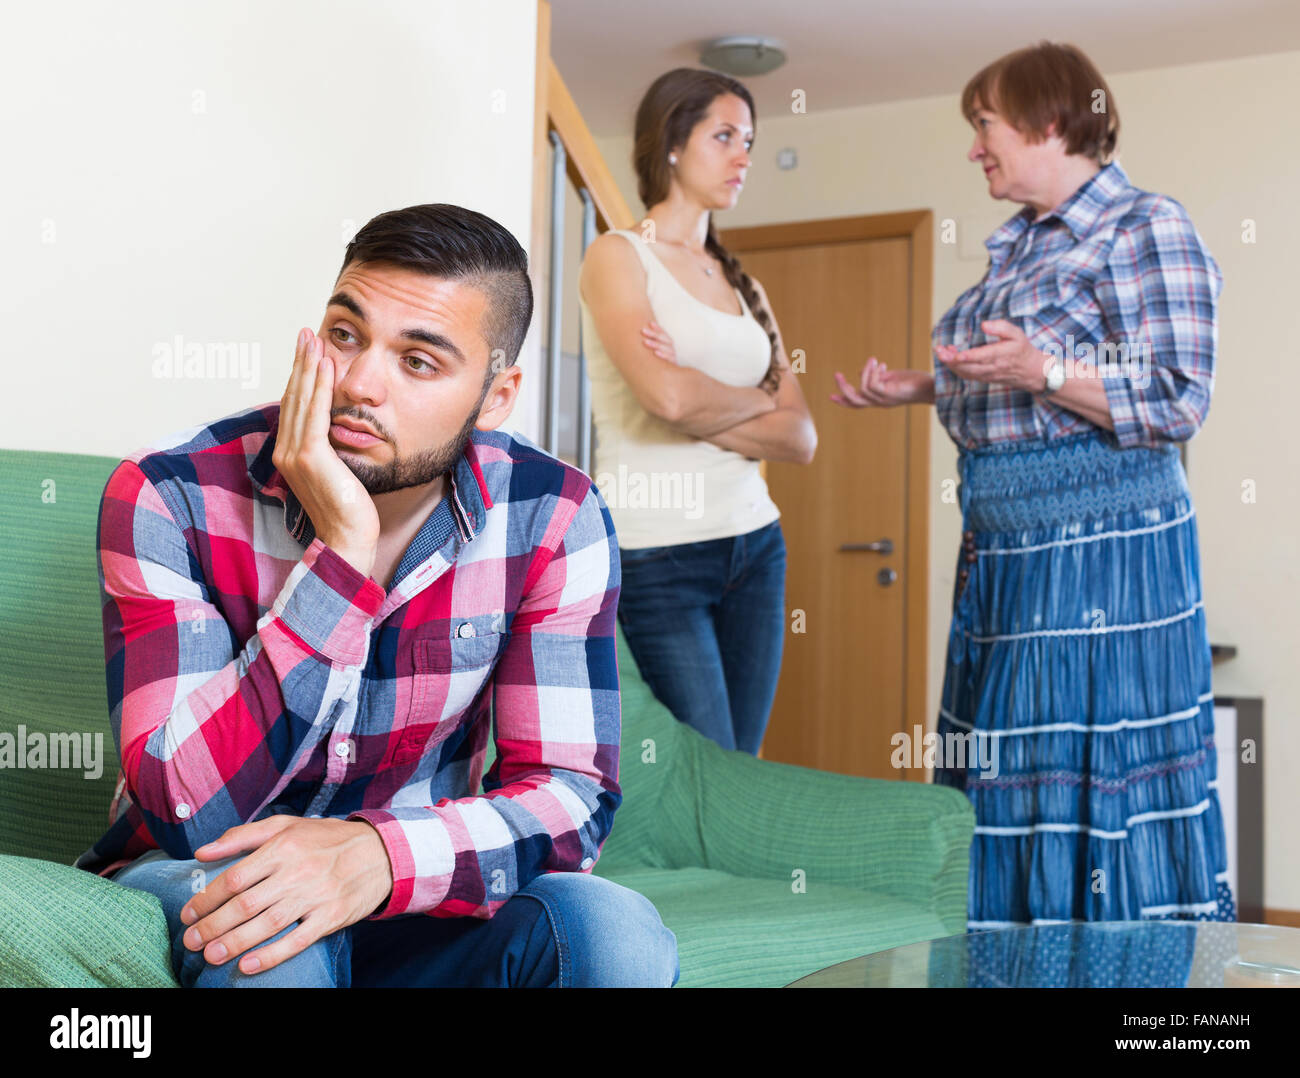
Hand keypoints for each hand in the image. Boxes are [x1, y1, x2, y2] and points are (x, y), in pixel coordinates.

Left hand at [180, 815, 393, 975]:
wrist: (380, 852)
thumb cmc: (327, 838)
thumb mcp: (286, 825)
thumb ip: (242, 836)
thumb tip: (202, 852)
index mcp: (283, 847)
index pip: (235, 877)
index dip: (207, 898)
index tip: (188, 913)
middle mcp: (297, 871)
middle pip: (245, 905)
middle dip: (212, 926)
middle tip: (190, 940)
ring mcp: (316, 896)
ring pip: (267, 925)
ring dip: (234, 943)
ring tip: (210, 956)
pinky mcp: (332, 916)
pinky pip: (298, 940)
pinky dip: (271, 955)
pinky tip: (248, 965)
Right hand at [273, 328, 379, 575]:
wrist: (348, 540)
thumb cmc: (349, 509)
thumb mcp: (338, 470)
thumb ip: (332, 447)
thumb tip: (340, 425)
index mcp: (289, 453)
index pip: (294, 405)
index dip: (299, 375)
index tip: (308, 350)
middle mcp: (286, 451)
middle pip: (293, 396)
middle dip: (300, 362)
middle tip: (306, 333)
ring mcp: (295, 454)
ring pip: (301, 400)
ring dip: (308, 366)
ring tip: (315, 339)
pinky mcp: (311, 458)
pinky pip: (315, 414)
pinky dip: (318, 387)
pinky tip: (326, 365)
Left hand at [640, 320, 677, 364]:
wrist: (670, 376)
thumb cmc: (659, 361)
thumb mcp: (657, 350)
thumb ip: (651, 343)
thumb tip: (639, 334)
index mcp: (667, 342)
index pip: (663, 332)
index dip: (657, 328)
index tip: (650, 323)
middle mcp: (671, 347)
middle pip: (663, 338)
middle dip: (653, 334)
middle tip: (643, 331)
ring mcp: (673, 355)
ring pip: (665, 347)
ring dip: (655, 344)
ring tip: (645, 342)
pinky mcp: (673, 364)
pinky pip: (669, 359)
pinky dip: (663, 355)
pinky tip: (656, 353)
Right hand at [831, 357, 932, 407]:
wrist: (932, 387)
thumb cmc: (914, 381)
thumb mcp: (891, 376)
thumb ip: (877, 375)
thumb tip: (861, 370)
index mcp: (878, 399)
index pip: (857, 403)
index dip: (843, 400)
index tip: (830, 396)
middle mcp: (880, 402)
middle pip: (854, 400)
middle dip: (843, 388)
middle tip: (836, 374)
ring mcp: (885, 399)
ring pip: (862, 390)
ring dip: (864, 372)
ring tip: (873, 360)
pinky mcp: (890, 393)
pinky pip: (872, 385)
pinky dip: (872, 373)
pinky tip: (880, 364)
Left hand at [935, 320, 1047, 392]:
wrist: (1031, 372)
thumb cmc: (1022, 349)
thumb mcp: (1017, 333)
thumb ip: (1001, 327)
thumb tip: (984, 324)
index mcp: (1001, 355)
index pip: (982, 357)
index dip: (967, 357)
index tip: (955, 354)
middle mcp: (992, 367)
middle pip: (968, 366)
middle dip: (950, 360)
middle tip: (938, 350)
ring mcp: (987, 375)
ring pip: (965, 372)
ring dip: (950, 364)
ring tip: (940, 351)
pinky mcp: (984, 378)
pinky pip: (967, 375)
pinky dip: (956, 368)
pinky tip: (950, 357)